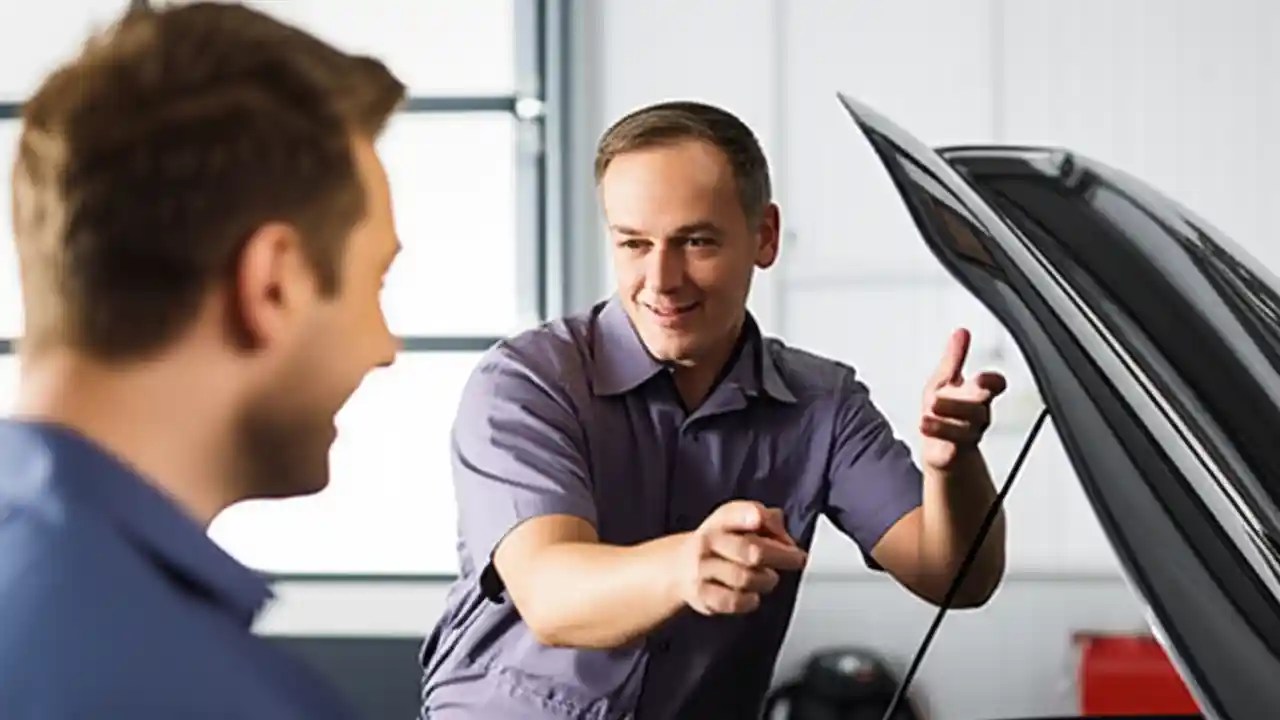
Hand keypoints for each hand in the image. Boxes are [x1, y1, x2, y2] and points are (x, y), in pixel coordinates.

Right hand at [675, 500, 807, 616]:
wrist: (679, 567)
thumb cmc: (721, 543)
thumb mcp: (739, 522)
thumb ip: (768, 523)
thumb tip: (788, 541)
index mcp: (721, 520)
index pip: (734, 513)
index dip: (748, 515)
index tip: (758, 519)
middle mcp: (709, 542)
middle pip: (750, 550)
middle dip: (781, 556)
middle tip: (797, 559)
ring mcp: (703, 569)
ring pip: (746, 578)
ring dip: (766, 580)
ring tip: (768, 578)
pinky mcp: (702, 595)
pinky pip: (734, 601)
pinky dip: (750, 601)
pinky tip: (752, 595)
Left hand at [920, 328, 1007, 470]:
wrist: (943, 452)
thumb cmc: (946, 414)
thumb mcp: (946, 380)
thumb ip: (954, 358)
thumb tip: (961, 332)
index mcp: (977, 396)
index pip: (993, 385)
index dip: (993, 381)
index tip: (988, 376)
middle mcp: (976, 416)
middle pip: (979, 405)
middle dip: (975, 396)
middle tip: (969, 384)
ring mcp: (966, 435)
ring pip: (966, 426)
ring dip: (951, 414)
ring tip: (932, 406)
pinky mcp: (953, 453)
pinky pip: (951, 446)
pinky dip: (940, 434)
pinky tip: (925, 424)